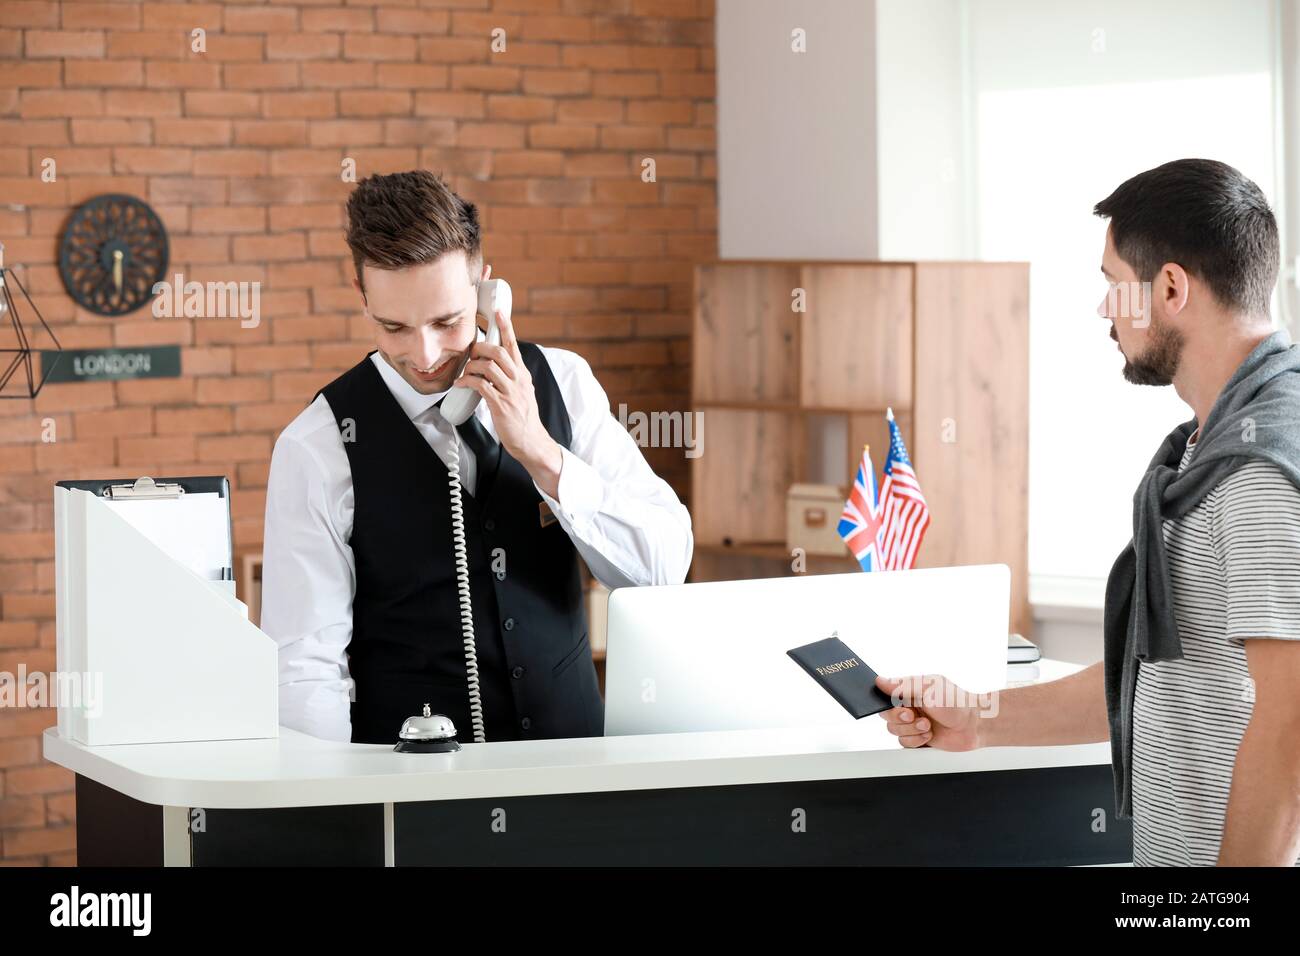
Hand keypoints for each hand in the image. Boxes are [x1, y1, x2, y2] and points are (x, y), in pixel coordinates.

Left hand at [452, 290, 562, 495]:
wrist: (531, 441)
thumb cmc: (523, 418)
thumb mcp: (521, 392)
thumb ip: (510, 377)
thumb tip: (492, 367)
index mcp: (523, 374)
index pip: (514, 345)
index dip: (506, 327)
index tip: (498, 312)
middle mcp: (518, 380)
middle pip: (499, 352)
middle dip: (480, 348)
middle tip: (471, 354)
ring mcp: (510, 392)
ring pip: (488, 367)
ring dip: (471, 367)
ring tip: (465, 373)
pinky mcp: (501, 405)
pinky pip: (481, 385)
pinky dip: (467, 382)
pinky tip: (461, 385)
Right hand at [875, 674, 984, 751]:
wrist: (974, 726)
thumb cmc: (957, 703)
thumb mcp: (929, 688)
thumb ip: (903, 685)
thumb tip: (880, 681)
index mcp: (910, 691)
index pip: (885, 696)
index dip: (888, 704)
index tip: (900, 705)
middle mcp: (910, 706)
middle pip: (887, 716)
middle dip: (900, 719)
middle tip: (915, 716)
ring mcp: (913, 723)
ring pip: (894, 730)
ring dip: (910, 730)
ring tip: (927, 726)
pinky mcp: (918, 738)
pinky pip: (904, 743)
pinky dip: (915, 740)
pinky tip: (929, 735)